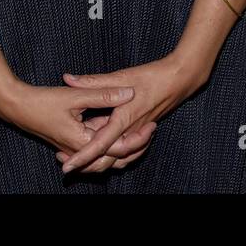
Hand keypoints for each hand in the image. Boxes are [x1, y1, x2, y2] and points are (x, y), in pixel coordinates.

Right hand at [0, 78, 140, 158]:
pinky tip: (113, 129)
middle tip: (150, 130)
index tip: (151, 124)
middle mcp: (79, 149)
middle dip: (134, 147)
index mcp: (83, 141)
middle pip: (114, 158)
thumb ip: (103, 94)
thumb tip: (128, 92)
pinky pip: (94, 149)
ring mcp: (74, 147)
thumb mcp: (75, 96)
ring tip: (138, 133)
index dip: (137, 137)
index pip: (118, 147)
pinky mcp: (70, 141)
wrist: (16, 107)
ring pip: (104, 157)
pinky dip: (106, 144)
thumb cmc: (42, 101)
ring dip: (121, 149)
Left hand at [54, 53, 204, 174]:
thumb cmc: (152, 77)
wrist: (179, 80)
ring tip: (79, 159)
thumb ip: (93, 81)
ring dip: (99, 161)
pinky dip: (114, 154)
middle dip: (87, 164)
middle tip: (66, 163)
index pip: (99, 145)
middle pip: (107, 158)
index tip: (67, 167)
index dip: (82, 157)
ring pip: (117, 158)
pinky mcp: (142, 131)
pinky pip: (127, 151)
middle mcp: (131, 132)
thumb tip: (68, 79)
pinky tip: (102, 147)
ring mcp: (138, 134)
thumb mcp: (121, 77)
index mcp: (123, 120)